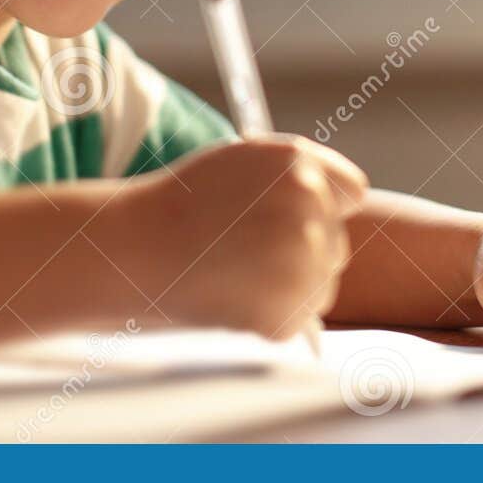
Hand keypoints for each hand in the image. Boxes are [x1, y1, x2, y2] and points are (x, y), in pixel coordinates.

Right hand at [132, 135, 368, 338]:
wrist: (131, 251)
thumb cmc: (182, 206)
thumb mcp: (242, 163)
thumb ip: (298, 176)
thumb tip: (347, 205)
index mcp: (299, 163)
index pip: (351, 191)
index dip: (322, 205)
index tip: (285, 217)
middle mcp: (309, 207)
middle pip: (336, 243)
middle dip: (302, 251)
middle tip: (245, 253)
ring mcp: (301, 261)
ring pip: (322, 284)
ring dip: (291, 287)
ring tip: (236, 275)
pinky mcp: (287, 311)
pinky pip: (299, 319)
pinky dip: (271, 318)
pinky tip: (232, 300)